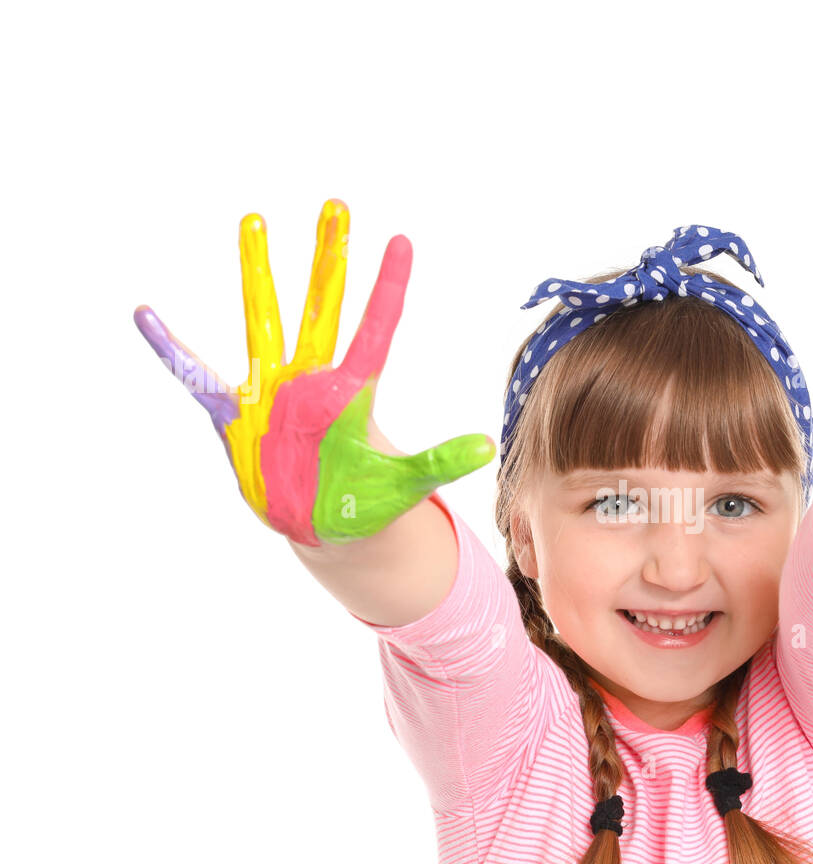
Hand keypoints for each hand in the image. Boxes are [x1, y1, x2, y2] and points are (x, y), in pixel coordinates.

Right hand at [133, 199, 494, 545]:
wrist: (324, 528)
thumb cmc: (366, 502)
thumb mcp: (404, 485)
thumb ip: (437, 463)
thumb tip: (486, 447)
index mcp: (354, 392)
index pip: (376, 328)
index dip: (388, 286)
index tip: (401, 241)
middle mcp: (313, 379)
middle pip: (321, 307)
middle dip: (327, 259)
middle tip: (337, 206)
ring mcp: (272, 392)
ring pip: (264, 319)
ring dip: (259, 272)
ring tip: (254, 219)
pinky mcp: (236, 416)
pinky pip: (198, 376)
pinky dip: (171, 349)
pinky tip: (145, 314)